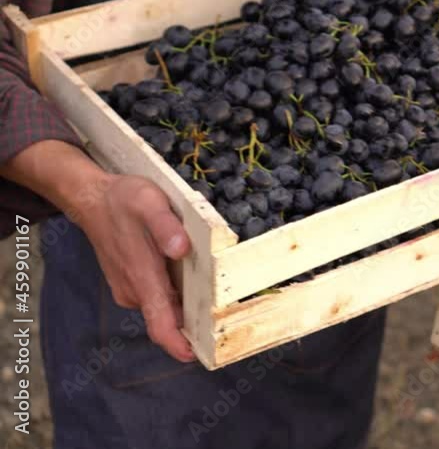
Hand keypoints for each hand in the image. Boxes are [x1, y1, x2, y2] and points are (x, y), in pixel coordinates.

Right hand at [1, 141, 194, 361]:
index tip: (199, 356)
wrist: (93, 199)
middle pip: (168, 319)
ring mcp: (132, 289)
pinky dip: (176, 294)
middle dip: (195, 324)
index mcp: (142, 278)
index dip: (178, 344)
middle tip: (228, 319)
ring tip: (216, 297)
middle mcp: (135, 291)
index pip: (160, 324)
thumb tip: (181, 249)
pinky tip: (194, 280)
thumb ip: (166, 226)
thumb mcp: (149, 202)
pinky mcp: (132, 283)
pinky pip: (158, 297)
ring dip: (187, 306)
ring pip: (164, 307)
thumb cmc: (124, 200)